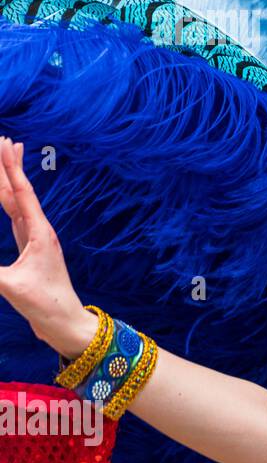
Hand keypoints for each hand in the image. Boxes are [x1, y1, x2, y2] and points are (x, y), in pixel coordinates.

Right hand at [0, 136, 98, 359]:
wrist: (65, 323)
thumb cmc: (44, 306)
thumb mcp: (10, 286)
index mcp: (38, 233)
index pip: (20, 193)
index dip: (10, 167)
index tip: (4, 142)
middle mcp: (38, 231)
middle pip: (17, 192)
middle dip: (8, 166)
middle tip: (2, 139)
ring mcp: (34, 240)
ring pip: (16, 203)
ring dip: (9, 180)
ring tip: (6, 156)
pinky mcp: (30, 251)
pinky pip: (15, 218)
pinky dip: (7, 203)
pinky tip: (6, 197)